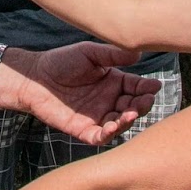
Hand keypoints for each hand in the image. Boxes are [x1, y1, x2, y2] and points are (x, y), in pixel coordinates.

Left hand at [0, 41, 158, 145]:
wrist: (35, 77)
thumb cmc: (62, 61)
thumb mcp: (89, 53)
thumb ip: (113, 55)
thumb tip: (138, 52)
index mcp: (114, 82)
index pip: (136, 87)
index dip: (146, 88)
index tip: (155, 86)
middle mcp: (110, 101)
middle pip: (133, 107)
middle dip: (141, 105)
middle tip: (145, 101)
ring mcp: (98, 117)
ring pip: (121, 123)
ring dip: (128, 120)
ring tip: (130, 114)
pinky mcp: (85, 130)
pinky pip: (102, 137)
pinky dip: (110, 134)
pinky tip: (113, 125)